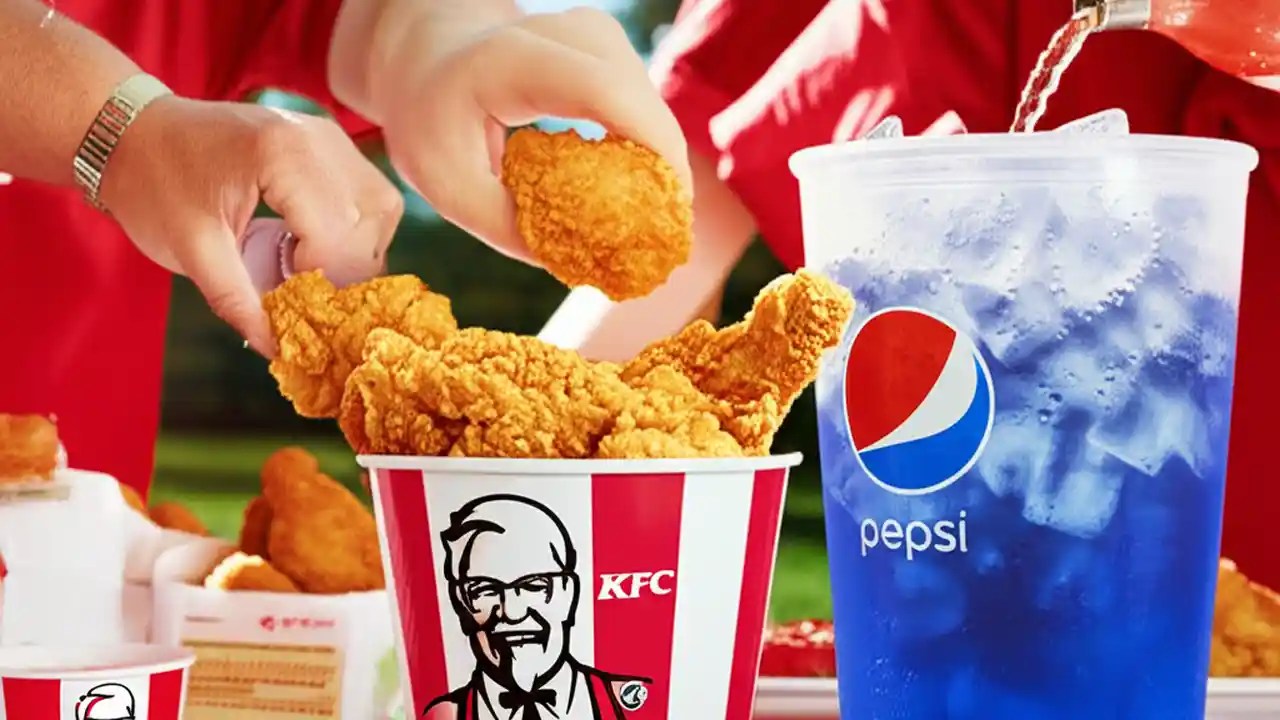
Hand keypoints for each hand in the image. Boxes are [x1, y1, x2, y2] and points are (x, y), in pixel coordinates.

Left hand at [98, 97, 403, 353]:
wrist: (132, 133)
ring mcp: (329, 136)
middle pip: (367, 223)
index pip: (334, 235)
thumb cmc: (153, 186)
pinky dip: (357, 230)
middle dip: (344, 271)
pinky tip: (319, 246)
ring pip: (381, 210)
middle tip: (304, 297)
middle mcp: (317, 138)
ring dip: (357, 251)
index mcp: (280, 154)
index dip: (319, 282)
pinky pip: (370, 195)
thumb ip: (239, 302)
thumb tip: (279, 351)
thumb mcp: (191, 251)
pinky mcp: (332, 142)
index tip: (290, 308)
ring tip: (311, 271)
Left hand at [356, 1, 689, 259]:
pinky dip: (646, 144)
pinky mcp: (607, 44)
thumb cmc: (433, 123)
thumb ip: (505, 225)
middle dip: (665, 165)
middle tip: (665, 233)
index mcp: (511, 62)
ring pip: (649, 100)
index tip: (671, 206)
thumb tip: (581, 265)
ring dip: (656, 159)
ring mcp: (590, 31)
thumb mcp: (445, 183)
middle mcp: (560, 32)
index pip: (602, 90)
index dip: (650, 142)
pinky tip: (634, 184)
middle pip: (638, 97)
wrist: (428, 59)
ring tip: (645, 214)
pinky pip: (643, 99)